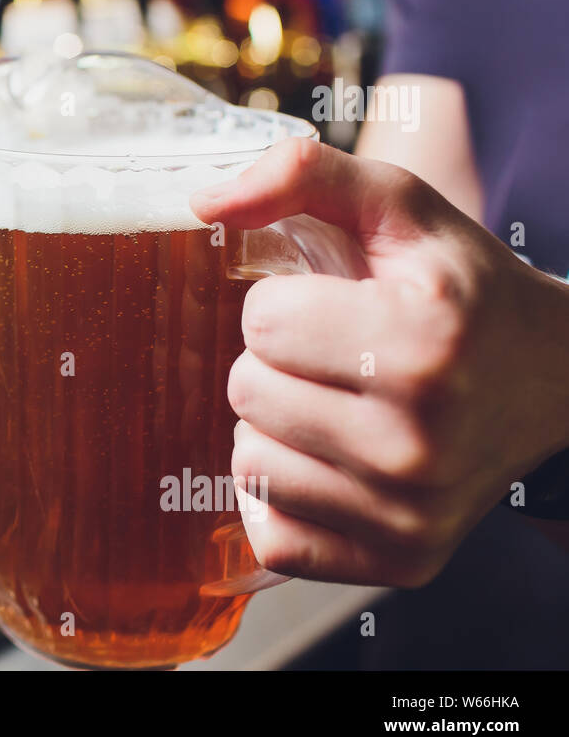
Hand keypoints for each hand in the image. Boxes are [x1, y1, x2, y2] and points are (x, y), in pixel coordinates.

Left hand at [190, 138, 568, 586]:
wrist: (555, 381)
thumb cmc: (460, 289)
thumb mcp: (397, 206)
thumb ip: (301, 173)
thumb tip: (202, 203)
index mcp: (423, 340)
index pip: (260, 322)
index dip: (285, 306)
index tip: (334, 307)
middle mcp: (420, 439)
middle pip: (247, 392)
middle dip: (275, 365)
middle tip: (335, 359)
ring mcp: (411, 514)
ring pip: (249, 463)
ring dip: (275, 430)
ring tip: (335, 408)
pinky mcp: (401, 563)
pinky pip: (272, 534)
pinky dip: (284, 497)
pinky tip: (329, 463)